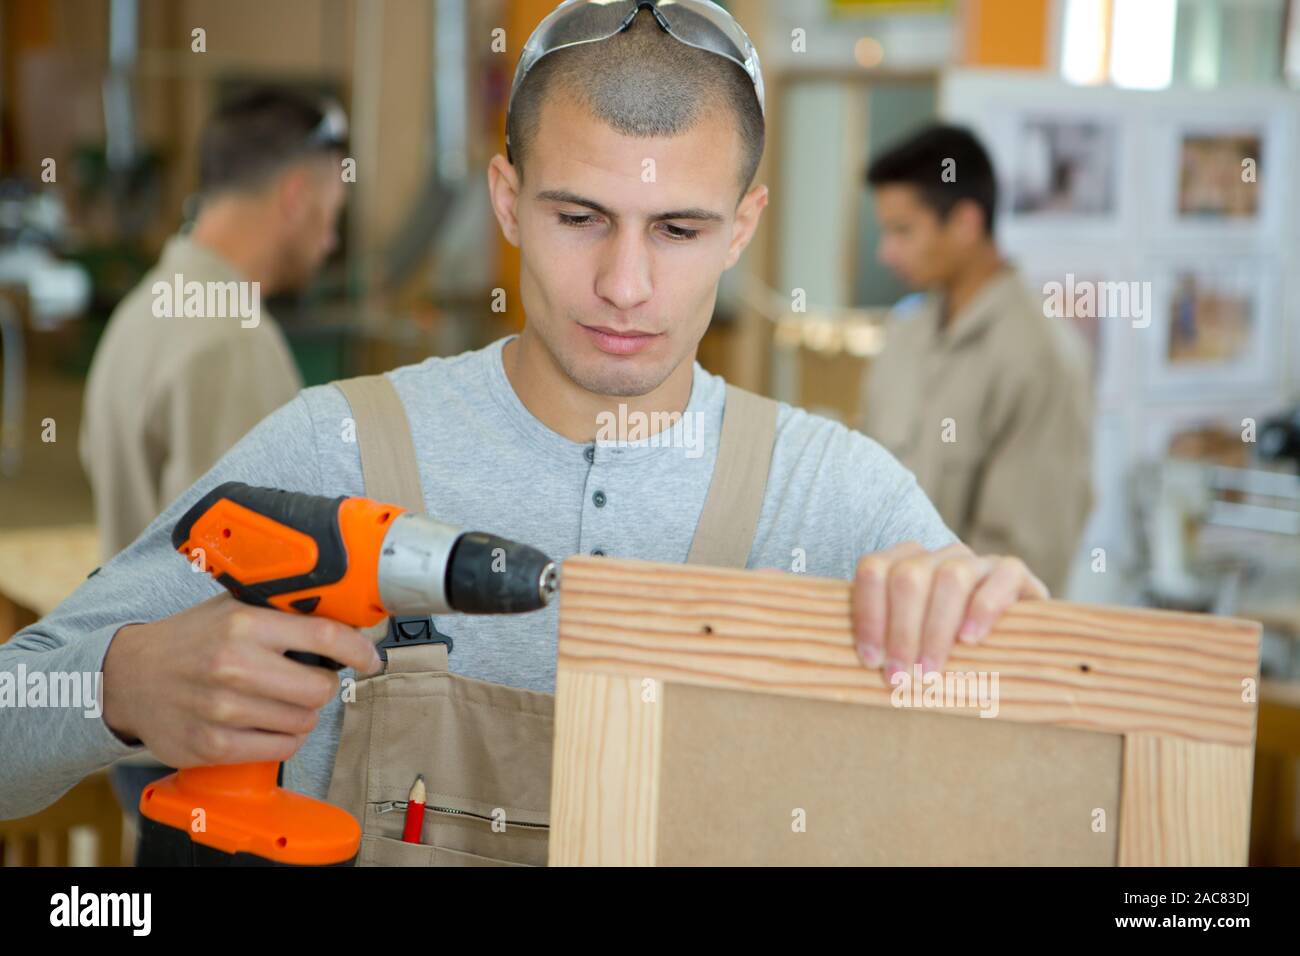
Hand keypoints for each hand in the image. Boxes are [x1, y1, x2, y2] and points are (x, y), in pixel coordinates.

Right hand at [102, 592, 383, 766]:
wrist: (128, 678)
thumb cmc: (190, 640)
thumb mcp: (232, 607)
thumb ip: (281, 609)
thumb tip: (345, 613)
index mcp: (244, 625)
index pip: (324, 637)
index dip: (358, 649)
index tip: (370, 658)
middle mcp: (233, 666)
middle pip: (320, 689)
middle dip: (323, 685)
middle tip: (309, 680)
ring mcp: (222, 711)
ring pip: (303, 722)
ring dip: (302, 714)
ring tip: (280, 700)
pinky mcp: (212, 747)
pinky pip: (280, 749)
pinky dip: (283, 739)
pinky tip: (267, 723)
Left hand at [850, 541, 1047, 679]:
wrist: (1014, 639)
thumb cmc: (947, 649)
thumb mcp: (913, 643)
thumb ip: (887, 643)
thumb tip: (865, 667)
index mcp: (906, 562)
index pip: (874, 570)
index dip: (869, 615)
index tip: (871, 660)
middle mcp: (939, 556)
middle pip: (909, 576)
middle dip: (901, 630)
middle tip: (900, 675)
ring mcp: (977, 561)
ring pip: (951, 576)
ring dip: (936, 629)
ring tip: (929, 670)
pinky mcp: (1013, 572)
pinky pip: (1001, 576)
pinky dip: (983, 609)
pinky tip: (970, 640)